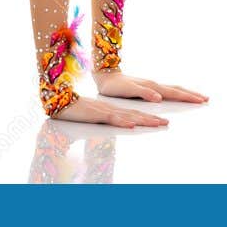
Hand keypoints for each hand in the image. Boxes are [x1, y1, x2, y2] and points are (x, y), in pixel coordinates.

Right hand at [51, 94, 168, 127]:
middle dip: (152, 119)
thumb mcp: (94, 116)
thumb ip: (105, 120)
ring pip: (128, 116)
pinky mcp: (96, 114)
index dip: (149, 117)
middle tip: (167, 123)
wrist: (59, 100)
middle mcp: (112, 109)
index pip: (134, 114)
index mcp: (112, 110)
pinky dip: (122, 122)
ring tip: (158, 123)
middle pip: (136, 115)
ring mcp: (105, 111)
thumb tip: (116, 125)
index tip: (162, 121)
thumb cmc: (75, 110)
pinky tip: (131, 125)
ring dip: (144, 120)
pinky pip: (111, 119)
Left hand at [95, 71, 208, 103]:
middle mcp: (154, 85)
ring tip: (195, 96)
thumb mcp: (128, 90)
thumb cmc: (115, 86)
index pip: (174, 92)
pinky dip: (175, 93)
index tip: (201, 100)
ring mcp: (151, 85)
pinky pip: (166, 90)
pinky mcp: (148, 87)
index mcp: (152, 87)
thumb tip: (160, 97)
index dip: (188, 97)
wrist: (105, 75)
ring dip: (185, 93)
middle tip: (206, 99)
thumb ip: (144, 93)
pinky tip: (176, 95)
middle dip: (191, 94)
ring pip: (173, 89)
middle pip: (177, 89)